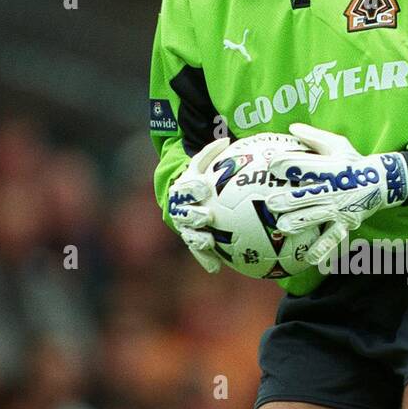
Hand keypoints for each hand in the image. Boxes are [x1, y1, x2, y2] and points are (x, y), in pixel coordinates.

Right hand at [167, 141, 226, 273]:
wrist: (188, 193)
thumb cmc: (202, 175)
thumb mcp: (205, 163)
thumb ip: (213, 153)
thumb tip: (226, 140)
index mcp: (185, 185)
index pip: (186, 185)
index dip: (193, 187)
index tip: (203, 187)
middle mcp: (181, 205)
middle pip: (183, 211)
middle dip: (193, 214)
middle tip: (206, 216)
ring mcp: (184, 223)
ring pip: (187, 232)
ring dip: (196, 237)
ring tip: (207, 241)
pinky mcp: (190, 238)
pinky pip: (197, 250)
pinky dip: (205, 258)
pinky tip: (215, 268)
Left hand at [265, 123, 407, 267]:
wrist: (382, 182)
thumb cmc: (354, 161)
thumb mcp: (338, 144)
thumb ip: (314, 137)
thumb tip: (292, 128)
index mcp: (329, 168)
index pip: (305, 165)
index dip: (287, 164)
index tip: (271, 166)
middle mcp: (332, 189)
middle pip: (306, 194)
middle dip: (287, 199)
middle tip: (270, 202)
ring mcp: (339, 208)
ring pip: (315, 217)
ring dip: (298, 223)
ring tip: (282, 227)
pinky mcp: (346, 223)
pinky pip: (332, 238)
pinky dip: (321, 249)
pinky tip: (308, 258)